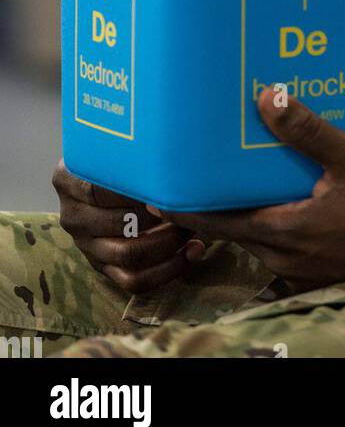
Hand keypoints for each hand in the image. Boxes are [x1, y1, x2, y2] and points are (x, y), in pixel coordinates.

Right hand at [53, 160, 204, 293]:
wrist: (107, 178)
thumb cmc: (121, 155)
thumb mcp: (117, 146)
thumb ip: (132, 150)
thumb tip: (173, 158)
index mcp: (68, 180)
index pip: (101, 187)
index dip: (137, 189)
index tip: (167, 184)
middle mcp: (72, 215)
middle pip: (120, 223)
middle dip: (162, 216)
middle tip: (188, 203)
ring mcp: (86, 246)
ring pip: (130, 255)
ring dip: (170, 243)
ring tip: (194, 226)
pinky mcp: (103, 269)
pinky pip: (135, 281)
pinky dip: (170, 270)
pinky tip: (192, 251)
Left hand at [151, 88, 344, 290]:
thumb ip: (309, 130)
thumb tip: (267, 96)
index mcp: (282, 230)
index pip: (212, 222)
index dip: (180, 206)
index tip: (155, 188)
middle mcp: (281, 254)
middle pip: (227, 230)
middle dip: (205, 204)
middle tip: (188, 171)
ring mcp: (298, 266)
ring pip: (253, 237)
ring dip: (239, 212)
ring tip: (229, 177)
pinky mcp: (317, 267)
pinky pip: (278, 243)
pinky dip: (268, 221)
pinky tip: (279, 195)